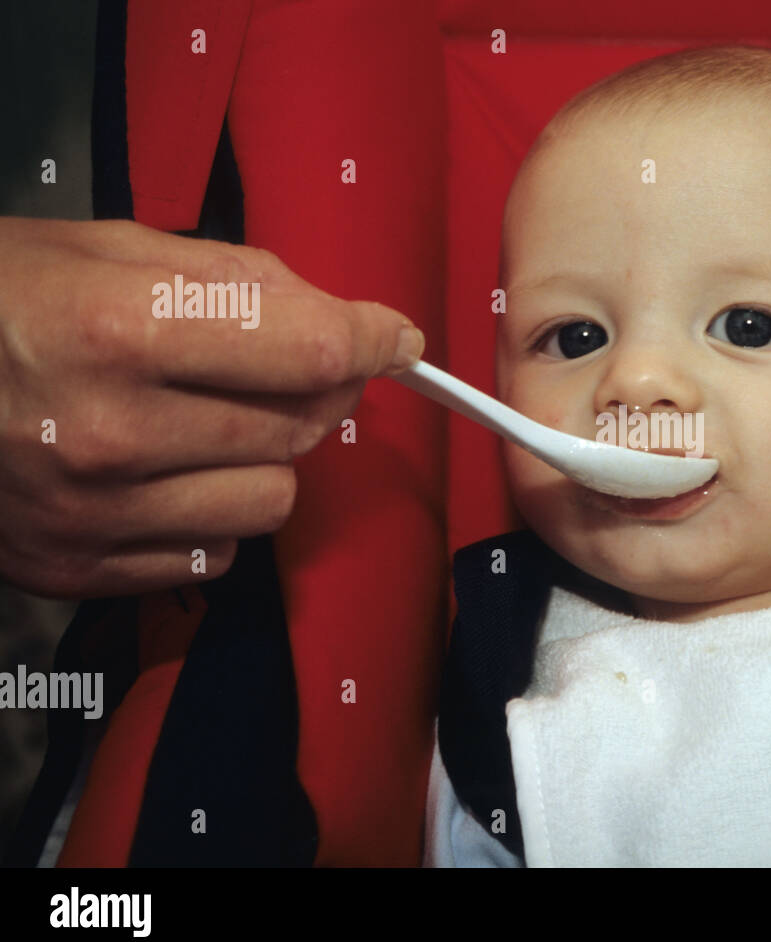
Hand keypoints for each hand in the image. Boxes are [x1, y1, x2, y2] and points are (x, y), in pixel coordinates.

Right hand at [0, 217, 423, 596]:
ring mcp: (92, 514)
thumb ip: (234, 279)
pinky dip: (211, 510)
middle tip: (288, 361)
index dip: (371, 338)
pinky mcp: (78, 568)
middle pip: (303, 426)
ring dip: (268, 454)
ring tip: (210, 418)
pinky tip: (165, 470)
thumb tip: (341, 317)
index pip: (308, 350)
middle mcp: (109, 433)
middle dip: (319, 387)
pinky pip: (214, 551)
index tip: (393, 335)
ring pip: (273, 498)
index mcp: (118, 331)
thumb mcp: (105, 247)